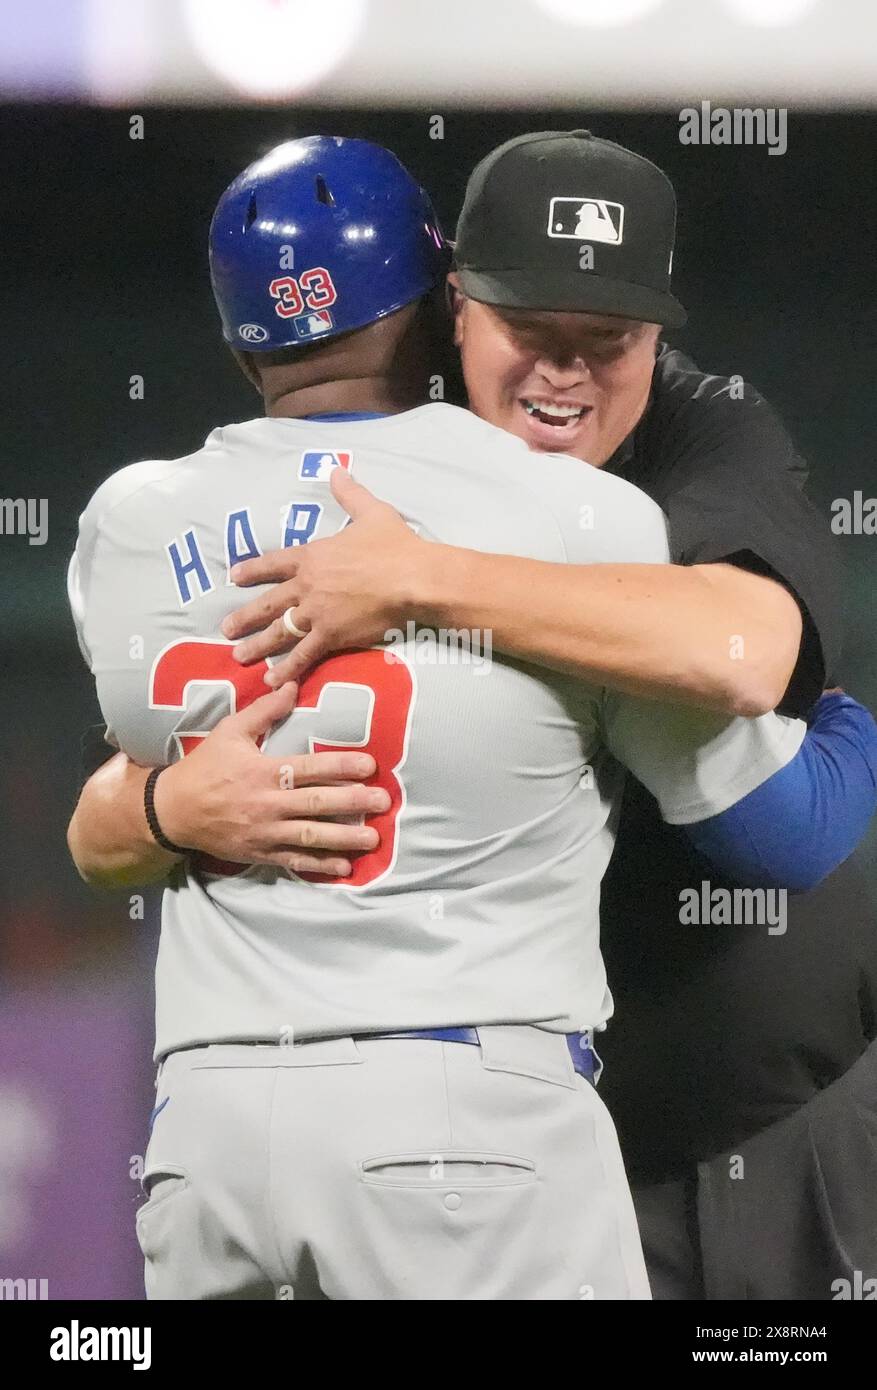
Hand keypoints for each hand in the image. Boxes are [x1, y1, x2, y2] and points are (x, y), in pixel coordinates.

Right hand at [153, 683, 389, 876]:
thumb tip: (290, 685)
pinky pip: (294, 860)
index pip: (309, 769)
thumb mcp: (230, 731)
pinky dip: (319, 864)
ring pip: (310, 836)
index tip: (370, 766)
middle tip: (383, 802)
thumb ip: (263, 711)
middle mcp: (267, 804)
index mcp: (263, 772)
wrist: (172, 811)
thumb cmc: (205, 766)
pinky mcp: (260, 853)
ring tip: (374, 839)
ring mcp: (265, 832)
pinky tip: (344, 865)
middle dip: (353, 803)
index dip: (341, 767)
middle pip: (317, 804)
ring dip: (344, 838)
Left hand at [221, 469, 430, 684]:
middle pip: (269, 603)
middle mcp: (307, 586)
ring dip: (258, 645)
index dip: (252, 569)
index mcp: (313, 557)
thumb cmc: (394, 545)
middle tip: (226, 628)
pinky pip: (304, 655)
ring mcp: (316, 613)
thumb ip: (350, 493)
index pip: (274, 563)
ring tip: (239, 656)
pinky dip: (288, 669)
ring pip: (279, 632)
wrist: (411, 578)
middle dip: (245, 616)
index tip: (233, 576)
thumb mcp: (371, 511)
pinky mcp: (331, 636)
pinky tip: (273, 681)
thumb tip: (336, 469)